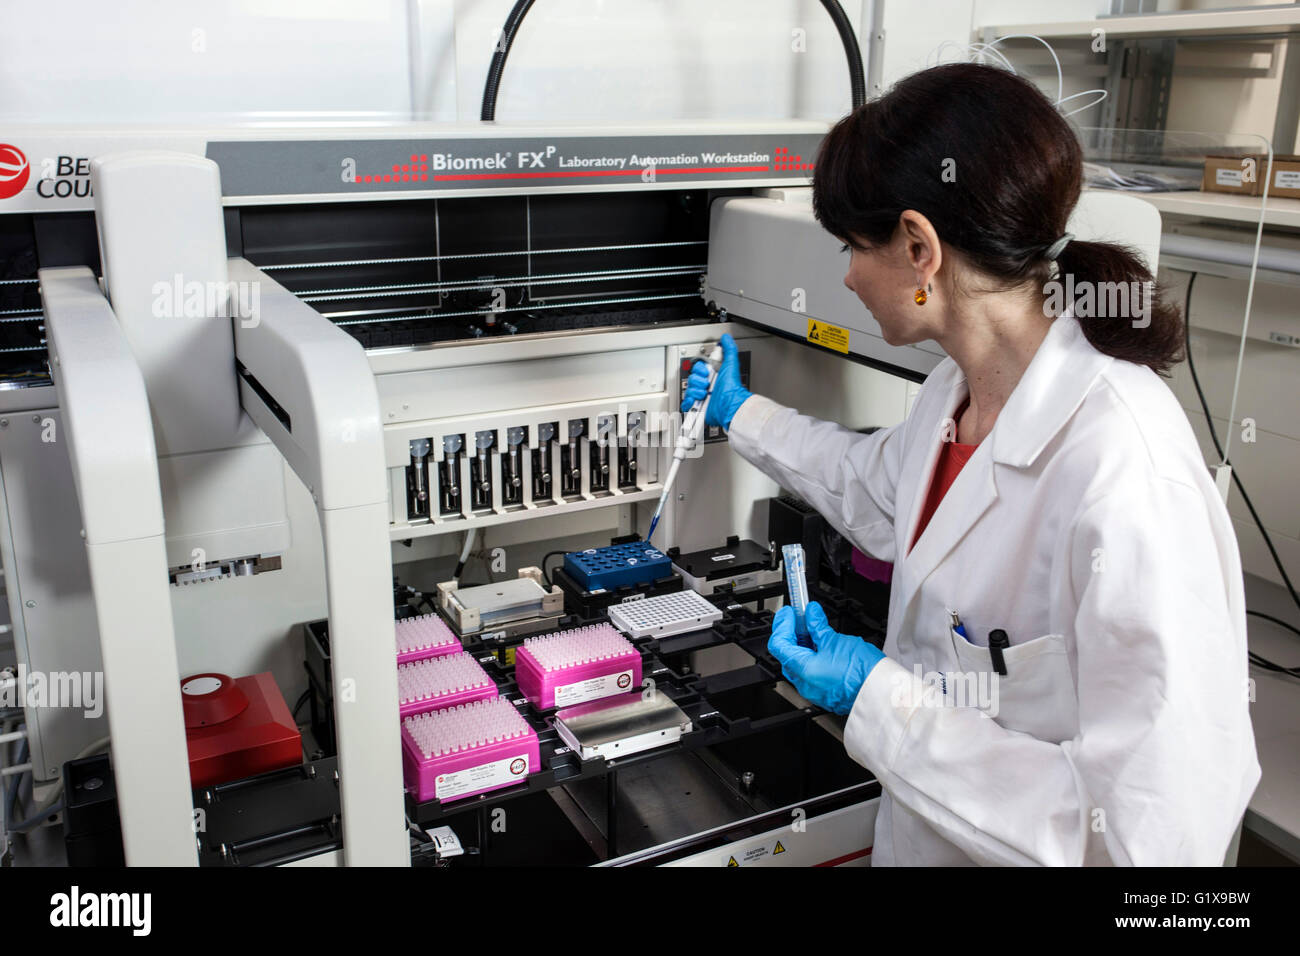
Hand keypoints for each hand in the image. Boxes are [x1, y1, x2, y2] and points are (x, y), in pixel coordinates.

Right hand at [679, 332, 751, 430]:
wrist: (729, 405)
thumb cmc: (731, 387)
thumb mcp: (731, 363)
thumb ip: (729, 349)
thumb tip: (726, 338)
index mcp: (713, 375)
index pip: (698, 368)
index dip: (700, 369)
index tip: (707, 371)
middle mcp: (707, 385)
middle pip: (692, 378)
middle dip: (698, 381)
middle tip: (707, 384)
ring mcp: (702, 396)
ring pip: (689, 389)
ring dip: (696, 391)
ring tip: (705, 394)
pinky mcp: (698, 407)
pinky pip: (686, 403)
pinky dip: (689, 402)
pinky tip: (695, 401)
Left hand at [768, 602, 884, 715]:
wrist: (880, 692)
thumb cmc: (861, 672)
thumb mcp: (836, 640)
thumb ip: (818, 626)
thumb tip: (811, 614)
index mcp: (802, 670)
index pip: (779, 644)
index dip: (782, 624)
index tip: (789, 613)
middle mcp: (804, 683)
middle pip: (787, 654)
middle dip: (792, 633)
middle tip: (799, 617)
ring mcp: (814, 690)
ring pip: (799, 663)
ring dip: (803, 644)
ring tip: (813, 628)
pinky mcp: (825, 692)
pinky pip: (811, 673)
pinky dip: (812, 656)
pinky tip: (822, 645)